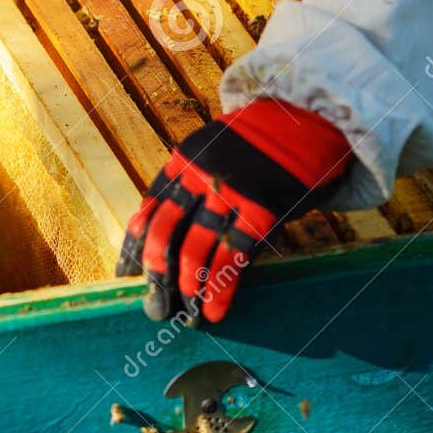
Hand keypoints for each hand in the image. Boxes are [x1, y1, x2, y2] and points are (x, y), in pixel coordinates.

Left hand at [115, 98, 351, 324]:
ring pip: (196, 249)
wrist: (307, 118)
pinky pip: (234, 257)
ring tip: (184, 314)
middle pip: (165, 231)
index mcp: (184, 160)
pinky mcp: (262, 211)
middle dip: (155, 271)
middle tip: (153, 301)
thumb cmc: (258, 141)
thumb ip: (188, 177)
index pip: (150, 206)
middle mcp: (200, 177)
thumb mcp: (213, 146)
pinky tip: (214, 311)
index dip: (134, 243)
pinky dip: (222, 288)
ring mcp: (230, 195)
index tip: (125, 271)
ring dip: (187, 287)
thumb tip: (159, 221)